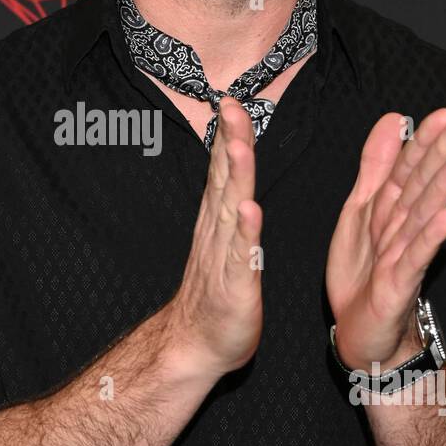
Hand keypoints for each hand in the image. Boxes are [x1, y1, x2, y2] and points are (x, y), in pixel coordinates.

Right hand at [165, 96, 262, 378]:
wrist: (195, 345)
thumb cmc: (216, 295)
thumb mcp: (226, 242)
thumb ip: (230, 206)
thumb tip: (235, 171)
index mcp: (219, 221)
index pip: (223, 171)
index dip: (229, 135)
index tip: (232, 100)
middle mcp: (219, 233)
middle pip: (225, 179)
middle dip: (230, 141)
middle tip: (232, 105)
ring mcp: (225, 258)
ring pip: (232, 210)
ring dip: (235, 177)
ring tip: (238, 146)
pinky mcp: (236, 286)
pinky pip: (242, 256)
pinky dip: (246, 233)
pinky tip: (250, 211)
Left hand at [326, 108, 445, 372]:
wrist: (357, 330)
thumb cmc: (362, 271)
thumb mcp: (359, 210)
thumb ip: (375, 167)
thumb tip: (393, 119)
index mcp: (389, 207)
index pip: (410, 167)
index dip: (425, 141)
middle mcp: (402, 227)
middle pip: (423, 186)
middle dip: (443, 154)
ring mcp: (404, 254)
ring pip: (425, 215)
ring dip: (445, 188)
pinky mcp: (400, 283)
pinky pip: (417, 256)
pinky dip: (432, 235)